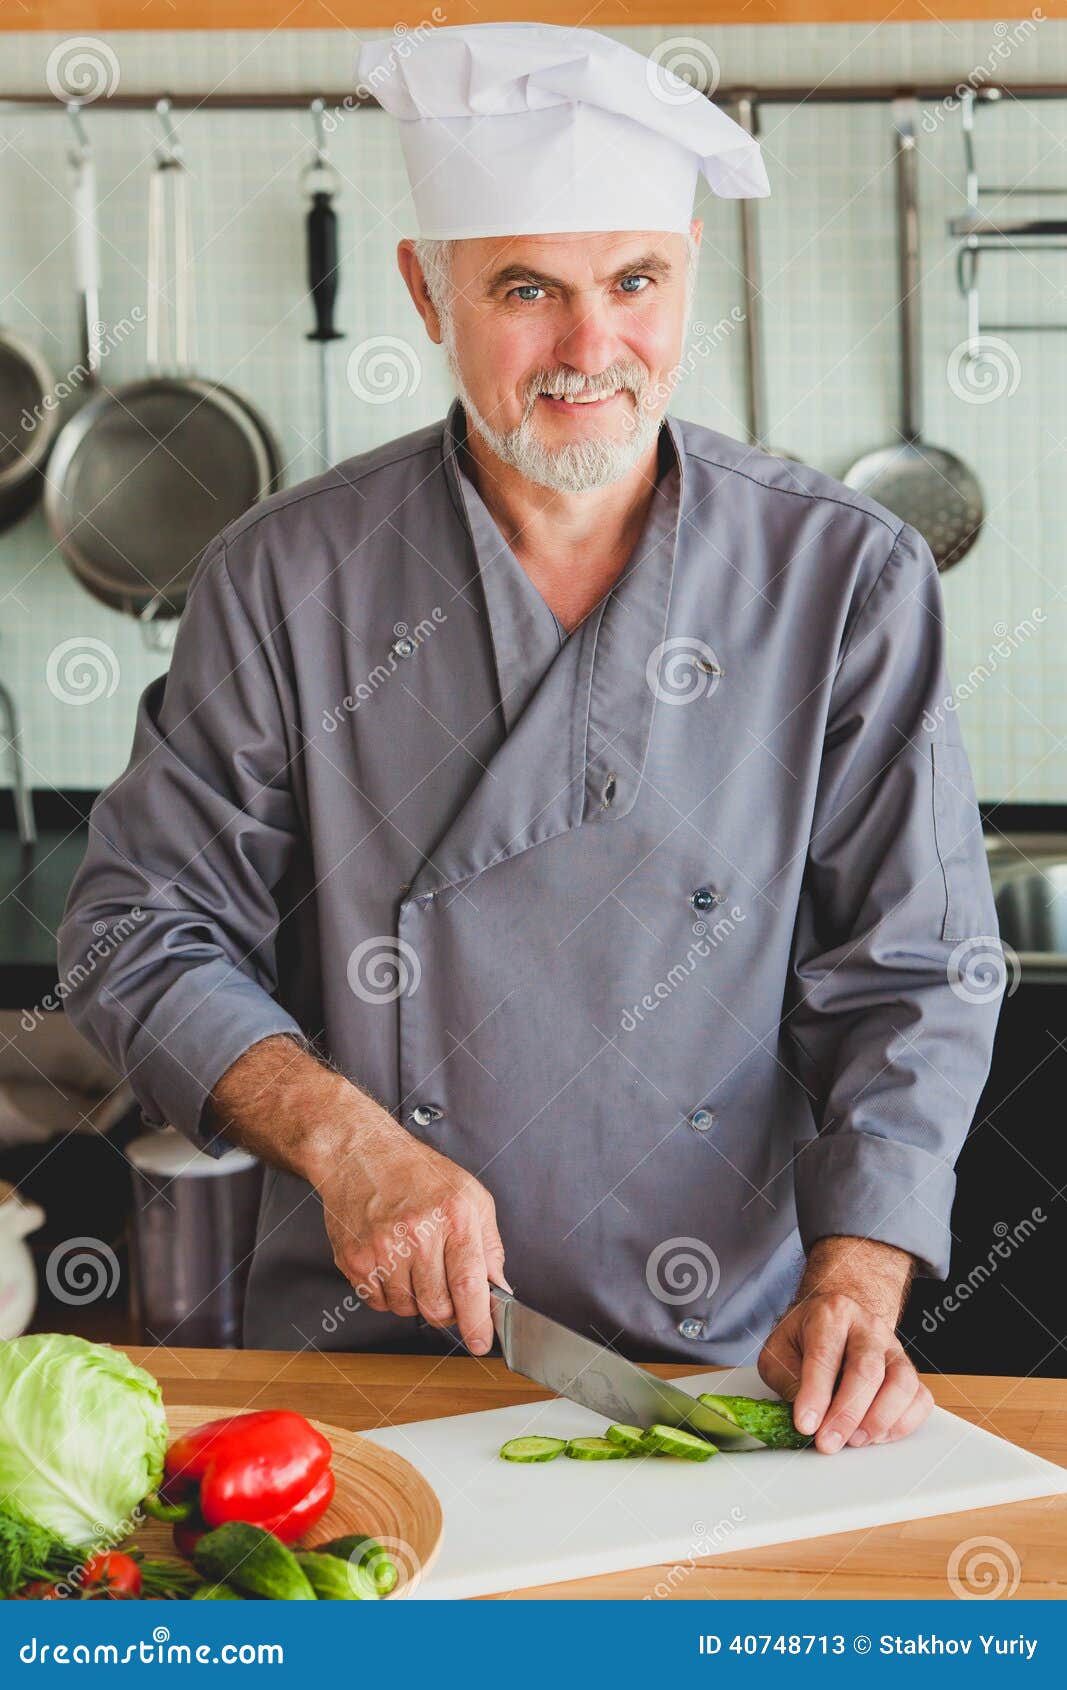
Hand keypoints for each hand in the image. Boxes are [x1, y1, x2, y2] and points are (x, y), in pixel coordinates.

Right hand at [313, 1111, 506, 1356]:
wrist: (361, 1154)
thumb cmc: (418, 1174)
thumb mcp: (471, 1197)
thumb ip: (489, 1247)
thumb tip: (498, 1293)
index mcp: (454, 1216)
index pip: (470, 1283)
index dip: (478, 1322)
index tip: (482, 1342)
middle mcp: (417, 1233)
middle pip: (438, 1307)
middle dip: (447, 1312)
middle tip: (445, 1292)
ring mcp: (382, 1247)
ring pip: (407, 1309)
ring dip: (415, 1299)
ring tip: (412, 1262)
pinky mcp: (354, 1259)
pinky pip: (379, 1302)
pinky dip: (388, 1293)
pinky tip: (391, 1263)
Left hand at [757, 1237, 933, 1453]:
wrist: (841, 1316)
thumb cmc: (807, 1336)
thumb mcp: (780, 1349)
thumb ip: (787, 1380)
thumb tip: (805, 1419)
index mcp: (831, 1315)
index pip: (825, 1354)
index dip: (815, 1394)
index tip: (805, 1425)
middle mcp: (868, 1328)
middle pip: (867, 1370)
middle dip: (847, 1413)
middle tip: (828, 1443)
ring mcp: (894, 1349)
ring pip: (901, 1384)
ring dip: (878, 1420)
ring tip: (854, 1440)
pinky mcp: (910, 1371)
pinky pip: (920, 1399)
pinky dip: (902, 1424)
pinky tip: (878, 1435)